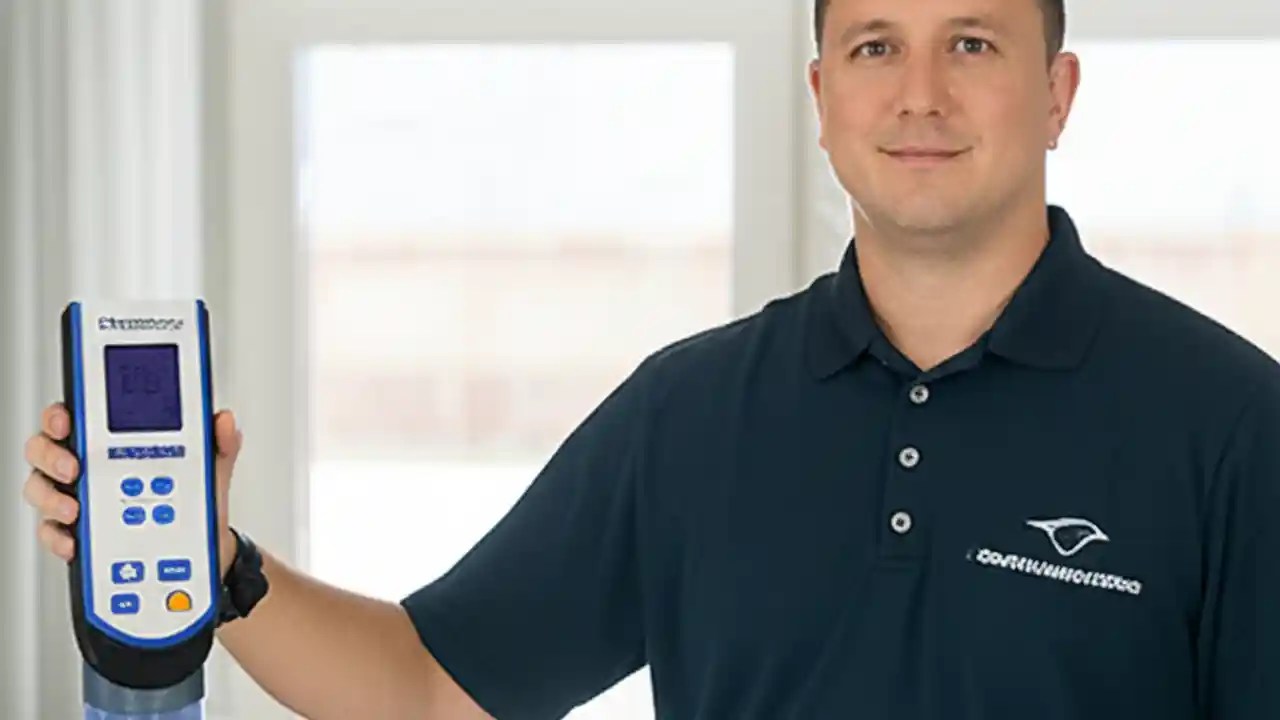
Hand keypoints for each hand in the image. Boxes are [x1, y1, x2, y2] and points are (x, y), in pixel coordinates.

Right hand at [22, 403, 243, 577]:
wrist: (203, 548)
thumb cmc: (196, 497)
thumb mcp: (212, 466)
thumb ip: (219, 441)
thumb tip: (224, 421)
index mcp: (115, 442)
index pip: (77, 417)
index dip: (61, 414)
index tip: (67, 421)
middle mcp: (88, 466)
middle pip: (44, 449)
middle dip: (50, 455)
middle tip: (73, 468)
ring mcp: (77, 499)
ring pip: (40, 490)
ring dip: (52, 498)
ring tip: (76, 510)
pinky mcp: (77, 534)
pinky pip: (52, 533)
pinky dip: (58, 538)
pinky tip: (75, 542)